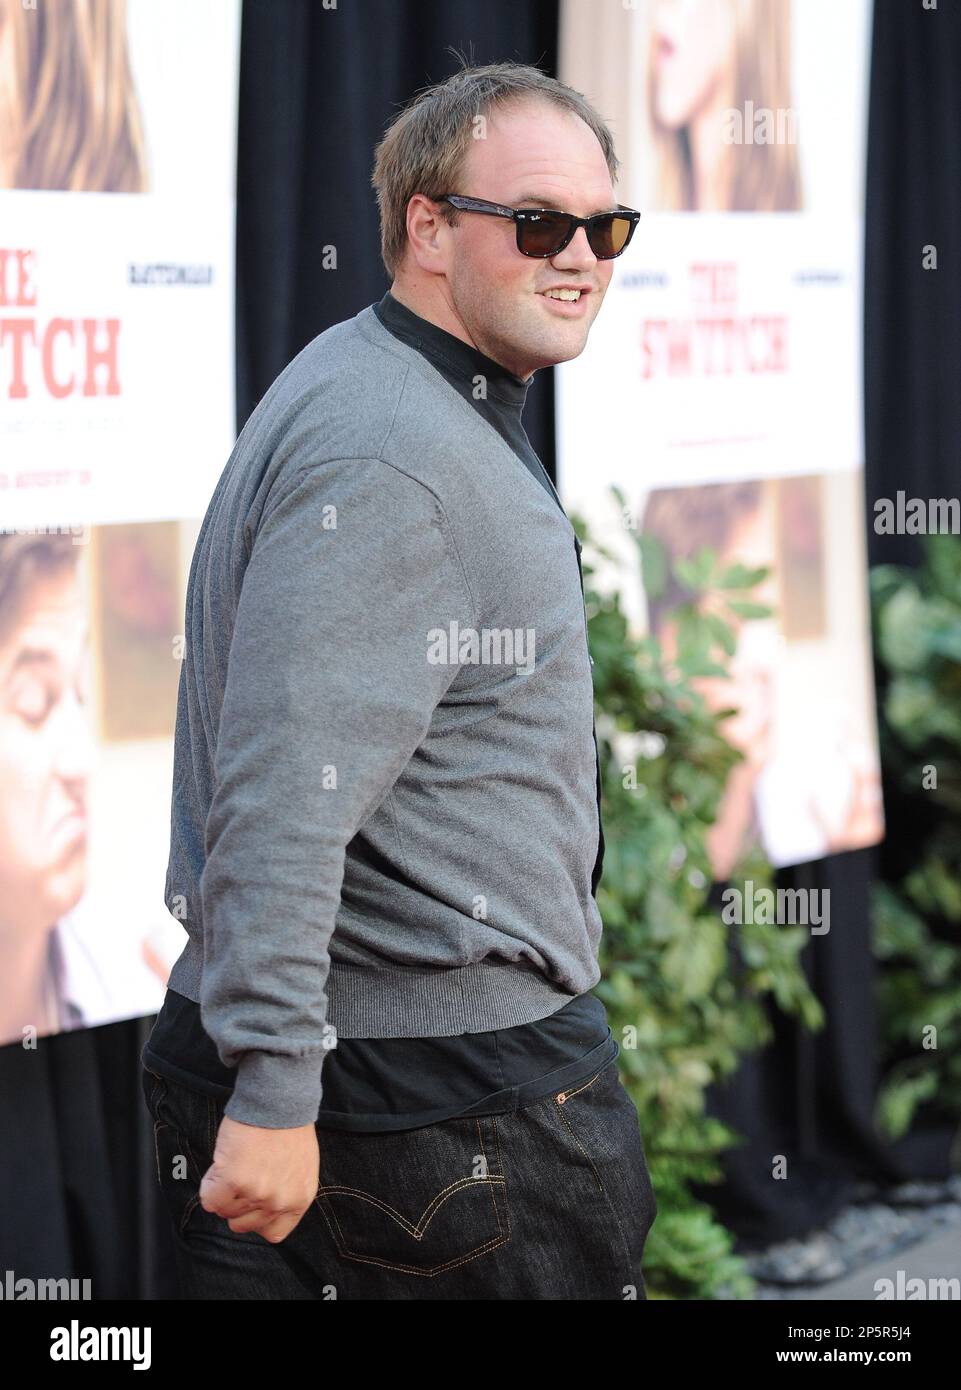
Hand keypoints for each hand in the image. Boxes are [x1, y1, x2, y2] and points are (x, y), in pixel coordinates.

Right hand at [199, 1115, 319, 1243]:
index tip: (253, 1200)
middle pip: (243, 1224)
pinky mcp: (235, 1180)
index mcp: (299, 1200)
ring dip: (224, 1190)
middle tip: (243, 1174)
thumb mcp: (301, 1168)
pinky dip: (209, 1185)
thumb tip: (261, 1208)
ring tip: (236, 1161)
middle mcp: (279, 1202)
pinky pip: (209, 1200)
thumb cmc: (288, 1127)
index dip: (257, 1217)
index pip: (273, 1233)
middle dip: (237, 1202)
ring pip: (225, 1211)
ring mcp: (257, 1193)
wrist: (279, 1099)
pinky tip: (220, 1165)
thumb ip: (285, 1192)